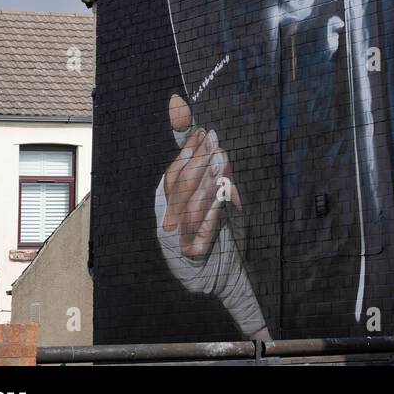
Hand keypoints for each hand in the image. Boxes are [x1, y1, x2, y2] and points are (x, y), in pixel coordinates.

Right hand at [162, 94, 241, 258]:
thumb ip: (199, 165)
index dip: (186, 153)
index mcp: (169, 204)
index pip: (173, 175)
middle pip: (182, 186)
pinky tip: (224, 193)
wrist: (214, 270)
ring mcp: (181, 239)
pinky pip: (204, 230)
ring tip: (222, 161)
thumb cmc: (209, 225)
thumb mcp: (204, 194)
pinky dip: (213, 210)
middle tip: (215, 141)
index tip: (202, 133)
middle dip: (199, 161)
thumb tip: (194, 124)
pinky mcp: (196, 254)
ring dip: (208, 181)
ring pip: (191, 206)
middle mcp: (171, 220)